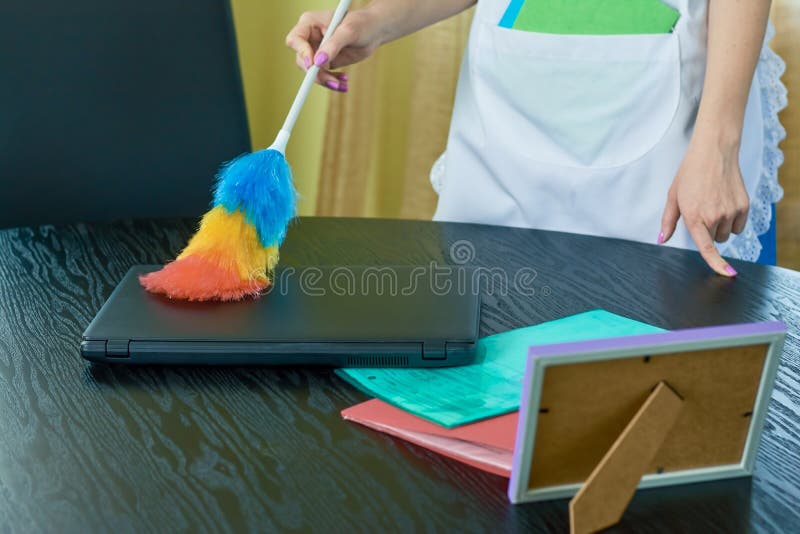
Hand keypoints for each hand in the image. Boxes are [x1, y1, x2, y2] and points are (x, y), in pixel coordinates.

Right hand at [285, 9, 384, 91]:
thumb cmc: (362, 24)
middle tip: (332, 82)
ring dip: (325, 81)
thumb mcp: (349, 32)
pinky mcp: (325, 62)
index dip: (301, 53)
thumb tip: (318, 62)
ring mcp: (316, 51)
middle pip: (302, 60)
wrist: (374, 31)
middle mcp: (310, 37)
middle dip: (316, 73)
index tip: (313, 64)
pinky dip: (332, 82)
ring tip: (341, 85)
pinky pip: (323, 76)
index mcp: (310, 23)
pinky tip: (344, 82)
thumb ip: (333, 45)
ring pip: (312, 72)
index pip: (295, 40)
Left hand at [659, 131, 749, 276]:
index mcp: (694, 217)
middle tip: (703, 211)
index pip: (707, 248)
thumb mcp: (673, 196)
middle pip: (715, 240)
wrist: (714, 152)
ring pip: (727, 234)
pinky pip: (740, 226)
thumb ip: (668, 221)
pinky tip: (725, 203)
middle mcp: (715, 217)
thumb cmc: (690, 173)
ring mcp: (731, 211)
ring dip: (721, 226)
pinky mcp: (744, 206)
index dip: (717, 264)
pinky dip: (734, 220)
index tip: (727, 274)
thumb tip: (662, 240)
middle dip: (709, 231)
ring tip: (714, 204)